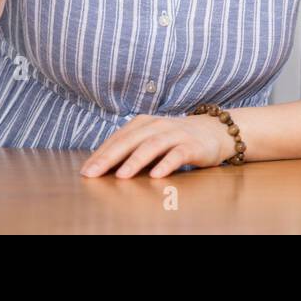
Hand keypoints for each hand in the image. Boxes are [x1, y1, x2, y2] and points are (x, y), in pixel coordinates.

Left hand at [80, 113, 234, 178]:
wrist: (214, 131)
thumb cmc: (175, 139)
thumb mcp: (150, 140)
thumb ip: (130, 150)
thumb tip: (101, 167)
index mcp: (142, 124)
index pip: (117, 139)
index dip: (100, 154)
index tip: (85, 171)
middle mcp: (156, 125)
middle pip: (129, 141)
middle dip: (109, 158)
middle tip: (93, 173)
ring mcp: (175, 134)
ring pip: (152, 145)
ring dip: (135, 161)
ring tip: (122, 175)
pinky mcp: (192, 145)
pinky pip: (177, 154)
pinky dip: (166, 164)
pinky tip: (156, 175)